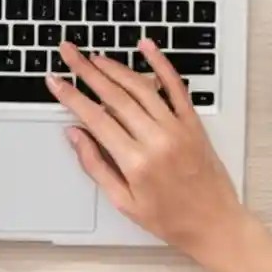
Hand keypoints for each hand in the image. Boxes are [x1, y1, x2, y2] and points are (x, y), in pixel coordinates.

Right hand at [46, 39, 249, 263]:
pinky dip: (161, 64)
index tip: (55, 81)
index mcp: (136, 162)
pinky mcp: (193, 123)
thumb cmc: (171, 219)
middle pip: (114, 96)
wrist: (215, 224)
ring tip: (95, 57)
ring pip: (141, 87)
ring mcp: (177, 128)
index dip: (71, 96)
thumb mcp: (124, 202)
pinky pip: (176, 87)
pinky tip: (147, 47)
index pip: (95, 118)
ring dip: (115, 67)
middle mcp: (157, 140)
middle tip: (69, 52)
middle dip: (87, 70)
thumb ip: (96, 166)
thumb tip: (75, 136)